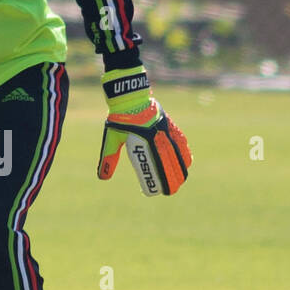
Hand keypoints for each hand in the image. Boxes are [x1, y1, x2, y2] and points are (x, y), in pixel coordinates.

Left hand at [97, 68, 191, 195]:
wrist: (131, 97)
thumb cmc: (119, 119)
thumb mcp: (112, 139)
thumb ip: (109, 158)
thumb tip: (102, 177)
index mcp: (141, 143)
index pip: (152, 167)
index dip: (155, 181)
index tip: (156, 192)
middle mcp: (156, 139)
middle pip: (169, 164)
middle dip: (171, 179)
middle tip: (171, 191)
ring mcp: (165, 132)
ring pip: (178, 154)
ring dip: (180, 168)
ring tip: (181, 180)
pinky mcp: (170, 126)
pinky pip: (182, 142)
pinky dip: (184, 154)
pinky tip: (186, 162)